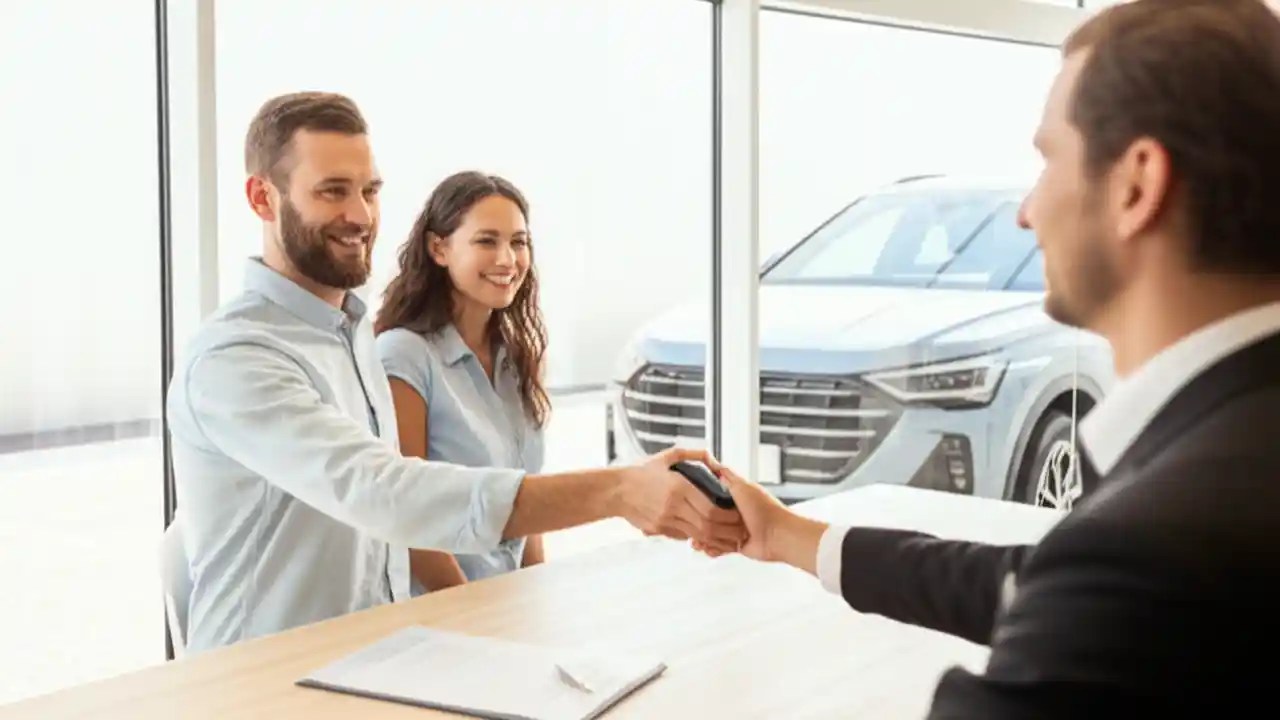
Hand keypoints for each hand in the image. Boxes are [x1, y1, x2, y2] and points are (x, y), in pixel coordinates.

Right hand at [616, 447, 745, 551]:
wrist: (616, 490)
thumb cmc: (642, 471)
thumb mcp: (668, 456)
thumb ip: (692, 455)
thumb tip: (713, 458)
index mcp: (679, 486)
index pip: (711, 508)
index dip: (728, 516)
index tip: (739, 515)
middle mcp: (673, 505)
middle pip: (707, 525)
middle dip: (726, 530)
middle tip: (739, 530)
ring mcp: (665, 520)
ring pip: (697, 535)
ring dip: (715, 538)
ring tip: (728, 536)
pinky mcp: (658, 529)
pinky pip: (683, 536)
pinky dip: (697, 537)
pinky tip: (706, 535)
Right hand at [693, 466, 826, 574]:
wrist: (779, 535)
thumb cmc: (764, 508)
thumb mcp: (741, 485)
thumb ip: (725, 474)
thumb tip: (710, 460)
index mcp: (731, 497)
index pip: (706, 498)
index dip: (696, 502)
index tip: (687, 504)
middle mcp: (731, 513)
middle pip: (705, 517)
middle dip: (697, 523)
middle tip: (691, 525)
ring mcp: (732, 530)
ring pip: (709, 533)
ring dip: (702, 537)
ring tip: (697, 540)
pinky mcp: (734, 545)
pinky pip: (717, 547)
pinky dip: (712, 549)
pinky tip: (707, 548)